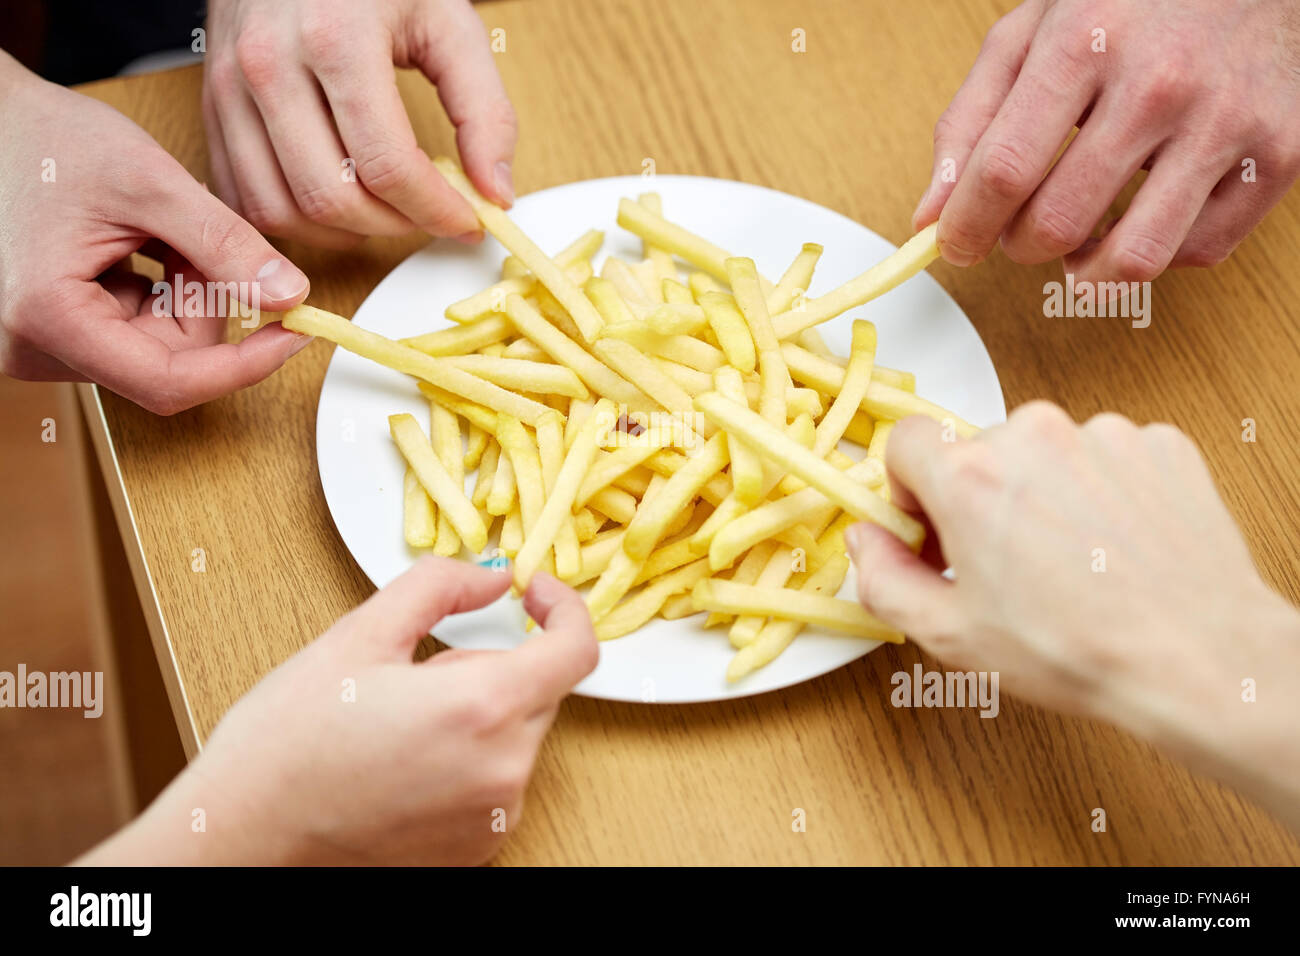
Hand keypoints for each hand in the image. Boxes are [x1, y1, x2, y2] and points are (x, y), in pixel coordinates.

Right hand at [0, 54, 311, 413]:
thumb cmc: (47, 141)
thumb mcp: (149, 182)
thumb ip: (224, 243)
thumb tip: (288, 295)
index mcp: (48, 318)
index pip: (170, 384)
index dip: (244, 364)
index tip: (295, 331)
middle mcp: (36, 348)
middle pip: (171, 363)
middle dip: (204, 303)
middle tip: (189, 236)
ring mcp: (44, 346)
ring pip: (162, 348)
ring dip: (184, 293)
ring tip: (154, 232)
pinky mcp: (59, 335)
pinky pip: (140, 332)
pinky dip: (162, 290)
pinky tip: (137, 245)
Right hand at [81, 558, 597, 865]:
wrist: (245, 834)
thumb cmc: (288, 740)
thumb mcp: (359, 634)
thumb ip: (440, 586)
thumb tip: (493, 574)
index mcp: (484, 708)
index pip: (578, 650)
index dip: (564, 608)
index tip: (533, 592)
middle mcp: (504, 770)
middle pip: (540, 689)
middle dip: (493, 665)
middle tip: (415, 673)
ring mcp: (495, 816)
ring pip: (517, 735)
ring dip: (480, 714)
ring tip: (399, 725)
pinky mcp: (479, 848)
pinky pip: (498, 780)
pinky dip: (469, 759)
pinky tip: (405, 763)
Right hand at [203, 0, 515, 246]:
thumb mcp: (447, 21)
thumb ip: (484, 108)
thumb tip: (494, 191)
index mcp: (336, 39)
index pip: (388, 165)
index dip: (436, 210)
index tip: (467, 221)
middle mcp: (270, 65)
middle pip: (333, 198)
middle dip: (395, 226)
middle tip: (429, 215)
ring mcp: (230, 88)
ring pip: (282, 211)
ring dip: (343, 233)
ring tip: (385, 213)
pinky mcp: (210, 107)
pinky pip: (245, 197)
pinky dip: (293, 222)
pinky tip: (335, 206)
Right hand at [846, 403, 1299, 825]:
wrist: (1197, 657)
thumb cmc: (1078, 649)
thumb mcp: (951, 635)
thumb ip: (884, 579)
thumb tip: (866, 541)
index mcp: (969, 476)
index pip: (906, 441)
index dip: (910, 488)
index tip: (932, 526)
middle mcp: (1033, 437)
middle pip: (979, 450)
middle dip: (982, 497)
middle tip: (1007, 564)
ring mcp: (1102, 435)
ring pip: (1046, 453)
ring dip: (1045, 493)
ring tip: (1072, 561)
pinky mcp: (1157, 444)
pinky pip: (1106, 455)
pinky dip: (1103, 491)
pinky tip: (1114, 546)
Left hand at [914, 0, 1299, 281]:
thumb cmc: (1132, 4)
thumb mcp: (1032, 34)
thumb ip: (971, 122)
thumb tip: (932, 216)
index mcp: (1087, 43)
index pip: (1004, 172)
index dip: (966, 227)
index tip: (955, 245)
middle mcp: (1160, 84)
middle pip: (1058, 222)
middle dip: (1020, 245)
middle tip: (1022, 228)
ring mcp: (1226, 122)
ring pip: (1132, 257)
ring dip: (1085, 269)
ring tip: (1076, 242)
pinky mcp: (1279, 155)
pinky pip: (1197, 252)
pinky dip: (1154, 254)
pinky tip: (1139, 218)